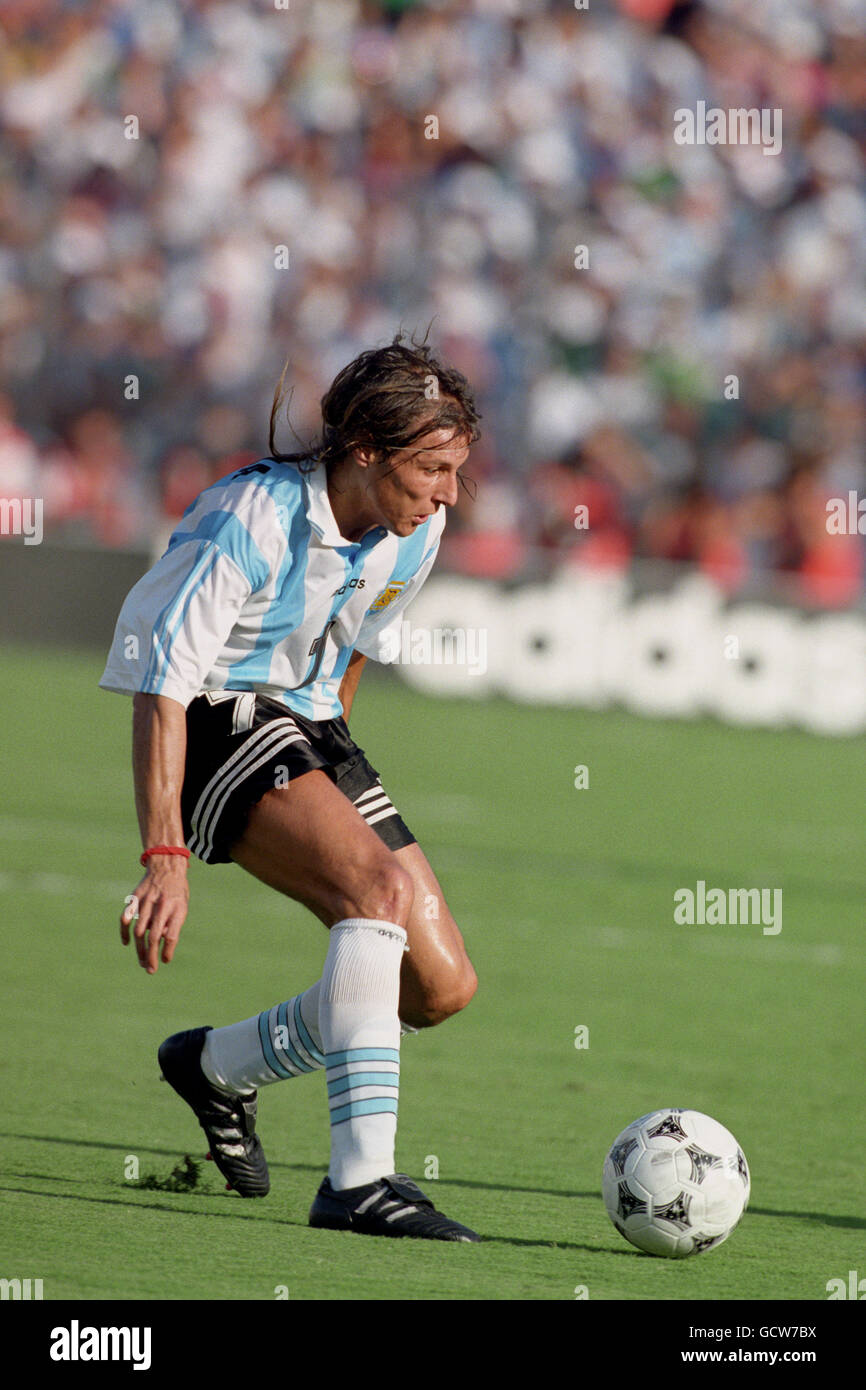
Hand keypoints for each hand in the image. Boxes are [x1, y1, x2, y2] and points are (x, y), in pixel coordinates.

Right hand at [120, 858, 189, 973]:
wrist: (166, 864)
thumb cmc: (176, 890)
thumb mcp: (182, 905)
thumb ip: (173, 923)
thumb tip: (161, 941)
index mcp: (177, 908)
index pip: (172, 935)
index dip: (168, 950)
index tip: (165, 961)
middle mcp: (161, 906)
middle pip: (153, 936)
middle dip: (151, 956)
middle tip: (150, 970)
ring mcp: (146, 902)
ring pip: (139, 931)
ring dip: (139, 949)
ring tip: (142, 961)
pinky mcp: (134, 898)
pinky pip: (126, 918)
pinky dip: (124, 931)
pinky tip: (127, 943)